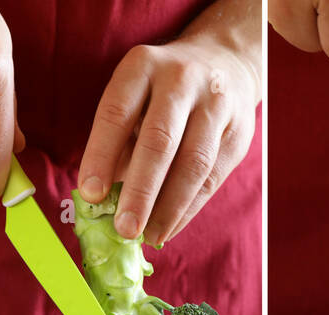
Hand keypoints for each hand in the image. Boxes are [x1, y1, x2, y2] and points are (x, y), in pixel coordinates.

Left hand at [78, 1, 261, 246]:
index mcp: (144, 66)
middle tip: (125, 229)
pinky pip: (212, 178)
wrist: (226, 64)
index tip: (90, 194)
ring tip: (150, 236)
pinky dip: (189, 208)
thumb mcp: (137, 95)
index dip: (102, 155)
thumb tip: (105, 197)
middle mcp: (180, 82)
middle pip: (159, 141)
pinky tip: (171, 227)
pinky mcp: (237, 134)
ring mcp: (215, 107)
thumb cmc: (166, 89)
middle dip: (141, 190)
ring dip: (169, 207)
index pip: (118, 112)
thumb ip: (122, 139)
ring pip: (192, 164)